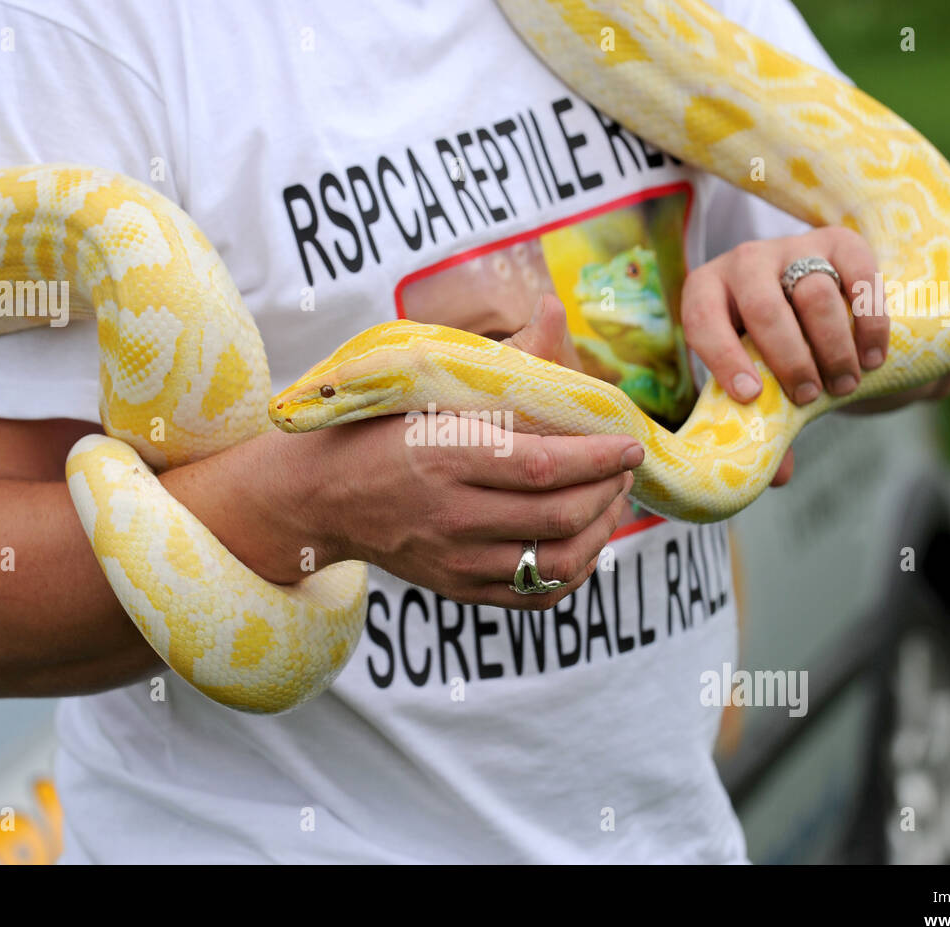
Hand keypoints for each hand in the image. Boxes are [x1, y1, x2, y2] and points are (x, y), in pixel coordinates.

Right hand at [246, 295, 640, 608]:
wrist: (319, 497)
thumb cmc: (377, 429)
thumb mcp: (426, 385)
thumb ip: (500, 358)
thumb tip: (553, 310)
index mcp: (444, 455)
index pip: (545, 465)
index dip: (599, 457)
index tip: (630, 443)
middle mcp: (451, 515)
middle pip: (559, 514)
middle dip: (609, 490)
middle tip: (624, 468)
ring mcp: (456, 560)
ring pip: (556, 561)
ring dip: (601, 531)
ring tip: (611, 501)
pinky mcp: (459, 589)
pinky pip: (535, 595)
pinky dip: (574, 571)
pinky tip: (584, 541)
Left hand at [681, 225, 888, 485]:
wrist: (806, 292)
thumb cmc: (766, 347)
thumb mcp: (752, 374)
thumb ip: (760, 419)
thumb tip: (779, 477)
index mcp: (705, 293)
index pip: (702, 320)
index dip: (723, 357)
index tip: (751, 395)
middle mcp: (744, 262)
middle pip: (764, 306)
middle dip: (789, 358)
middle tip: (810, 397)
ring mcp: (792, 247)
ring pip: (814, 292)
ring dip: (832, 345)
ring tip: (845, 385)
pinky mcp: (839, 241)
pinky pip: (858, 275)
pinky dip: (869, 320)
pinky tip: (873, 357)